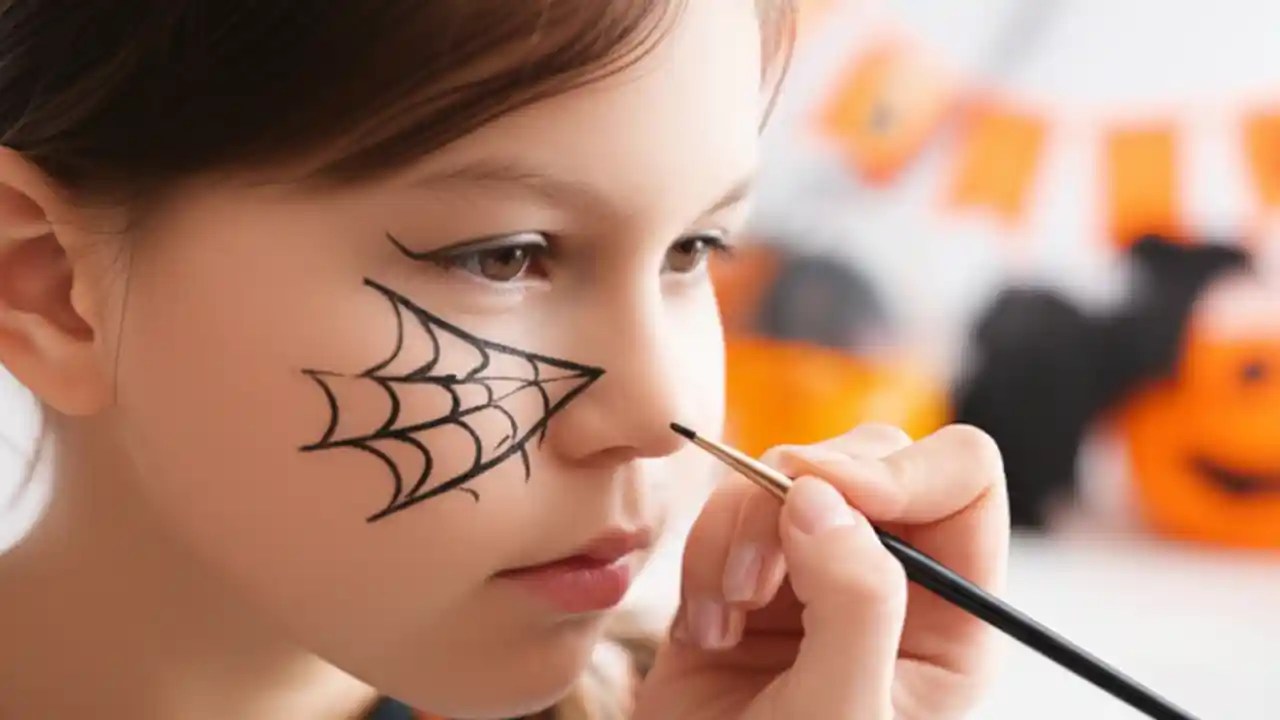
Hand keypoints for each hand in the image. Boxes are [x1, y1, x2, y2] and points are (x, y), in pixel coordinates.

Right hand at [633, 423, 1009, 719]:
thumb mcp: (841, 712)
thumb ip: (853, 605)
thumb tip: (822, 496)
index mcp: (952, 615)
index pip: (965, 481)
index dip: (905, 470)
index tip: (830, 495)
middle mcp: (893, 577)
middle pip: (869, 459)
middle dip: (797, 500)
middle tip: (755, 578)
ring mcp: (818, 568)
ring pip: (787, 474)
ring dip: (738, 536)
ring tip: (724, 620)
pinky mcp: (750, 568)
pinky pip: (726, 507)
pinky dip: (703, 557)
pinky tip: (706, 633)